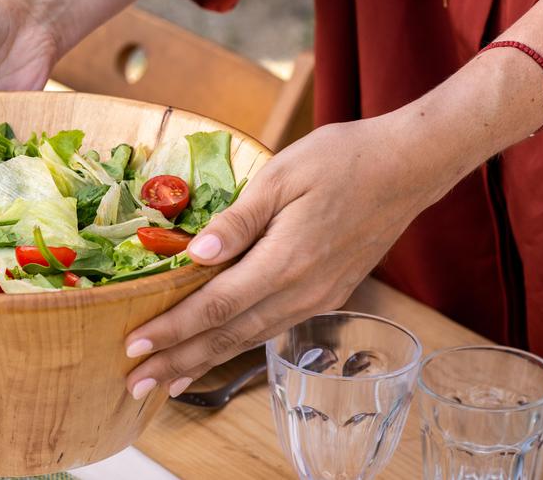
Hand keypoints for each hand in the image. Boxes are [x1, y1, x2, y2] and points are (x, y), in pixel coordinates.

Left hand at [122, 118, 448, 399]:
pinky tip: (215, 355)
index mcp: (286, 260)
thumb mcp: (282, 175)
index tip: (135, 346)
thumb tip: (197, 253)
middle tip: (135, 384)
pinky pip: (270, 330)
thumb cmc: (342, 159)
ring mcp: (317, 298)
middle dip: (178, 361)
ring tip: (166, 382)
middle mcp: (302, 290)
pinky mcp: (325, 295)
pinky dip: (236, 348)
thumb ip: (238, 219)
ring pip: (249, 340)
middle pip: (228, 336)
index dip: (173, 330)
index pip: (216, 306)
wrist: (407, 167)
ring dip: (204, 363)